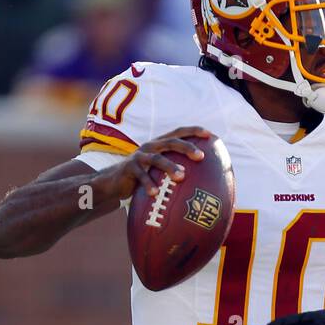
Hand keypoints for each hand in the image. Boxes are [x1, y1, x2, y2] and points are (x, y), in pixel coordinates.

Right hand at [96, 127, 213, 200]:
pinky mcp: (129, 168)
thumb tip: (204, 186)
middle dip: (186, 147)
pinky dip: (148, 184)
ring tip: (181, 176)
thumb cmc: (144, 179)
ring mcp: (139, 156)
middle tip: (201, 156)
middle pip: (170, 142)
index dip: (193, 131)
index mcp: (160, 145)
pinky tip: (155, 193)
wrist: (114, 182)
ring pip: (157, 159)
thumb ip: (176, 172)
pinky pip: (140, 175)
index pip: (178, 133)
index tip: (210, 134)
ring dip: (170, 166)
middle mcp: (151, 147)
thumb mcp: (159, 172)